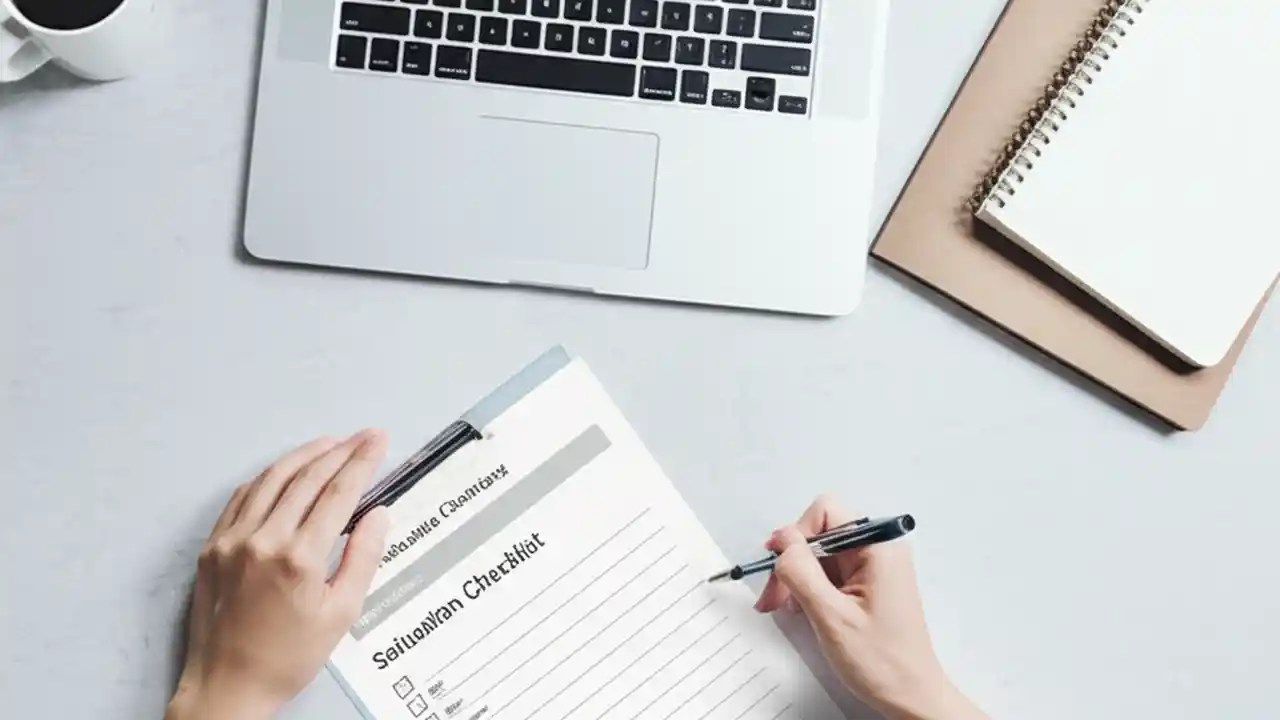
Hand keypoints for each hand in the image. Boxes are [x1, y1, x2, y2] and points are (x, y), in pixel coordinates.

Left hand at [166, 431, 392, 719]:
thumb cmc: (288, 657)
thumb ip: (362, 558)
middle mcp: (263, 541)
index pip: (338, 494)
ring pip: (272, 479)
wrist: (228, 686)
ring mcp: (232, 541)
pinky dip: (267, 477)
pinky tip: (284, 470)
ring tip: (329, 443)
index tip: (378, 441)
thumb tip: (379, 514)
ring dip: (304, 456)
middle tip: (363, 436)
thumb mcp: (341, 614)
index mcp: (299, 559)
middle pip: (307, 478)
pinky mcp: (212, 547)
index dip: (362, 462)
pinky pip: (242, 498)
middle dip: (340, 451)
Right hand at [754, 497, 985, 719]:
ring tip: (784, 608)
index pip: (827, 512)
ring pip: (821, 555)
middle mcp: (878, 551)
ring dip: (797, 578)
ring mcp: (874, 568)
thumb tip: (781, 540)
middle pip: (820, 534)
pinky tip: (800, 610)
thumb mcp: (831, 616)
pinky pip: (830, 573)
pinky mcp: (867, 585)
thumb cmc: (881, 662)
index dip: (797, 535)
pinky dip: (809, 589)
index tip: (778, 565)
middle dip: (792, 562)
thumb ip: (802, 572)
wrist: (911, 697)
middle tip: (773, 597)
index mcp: (879, 549)